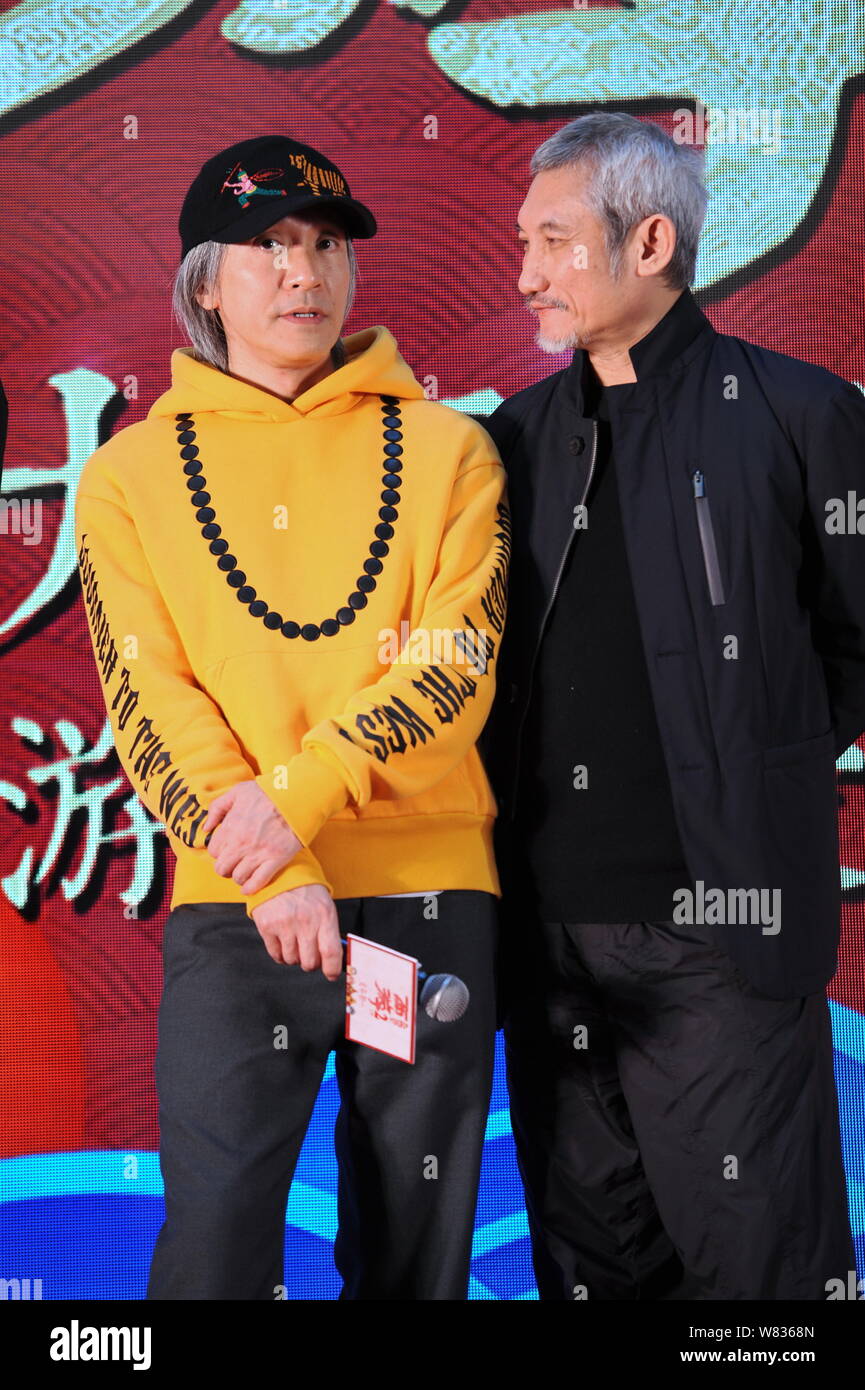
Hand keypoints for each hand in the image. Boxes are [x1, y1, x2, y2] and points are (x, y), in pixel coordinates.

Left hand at [202, 780, 301, 894]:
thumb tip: (206, 828)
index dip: (219, 852)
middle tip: (233, 864)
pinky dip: (250, 888)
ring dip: (238, 877)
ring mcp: (258, 853)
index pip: (214, 852)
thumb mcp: (237, 792)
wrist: (296, 797)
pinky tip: (248, 888)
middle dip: (225, 868)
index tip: (227, 850)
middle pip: (222, 868)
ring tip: (243, 872)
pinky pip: (257, 882)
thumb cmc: (267, 792)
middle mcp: (241, 843)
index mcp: (230, 827)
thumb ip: (217, 808)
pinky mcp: (275, 860)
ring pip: (237, 877)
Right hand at [251, 885, 342, 979]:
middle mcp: (305, 921)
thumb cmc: (305, 891)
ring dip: (295, 957)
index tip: (331, 974)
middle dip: (311, 964)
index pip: (330, 952)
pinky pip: (276, 955)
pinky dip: (281, 955)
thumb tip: (333, 959)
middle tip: (310, 956)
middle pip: (310, 962)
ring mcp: (285, 925)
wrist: (279, 873)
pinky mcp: (267, 927)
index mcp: (324, 915)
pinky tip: (284, 943)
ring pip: (292, 960)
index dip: (332, 969)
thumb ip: (329, 931)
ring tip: (295, 943)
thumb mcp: (324, 905)